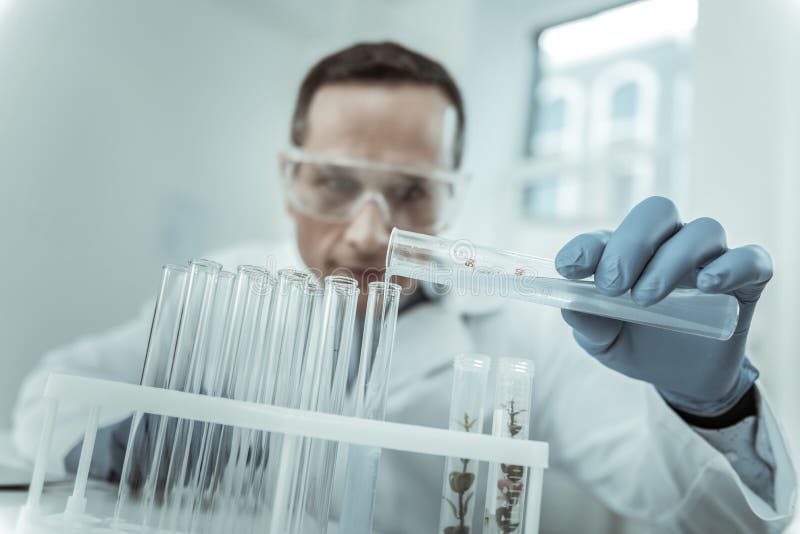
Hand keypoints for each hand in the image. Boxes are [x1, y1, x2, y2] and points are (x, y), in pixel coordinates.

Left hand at [554, 196, 771, 416]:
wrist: (681, 379)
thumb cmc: (636, 345)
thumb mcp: (602, 340)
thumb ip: (586, 321)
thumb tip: (570, 306)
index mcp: (625, 252)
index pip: (605, 234)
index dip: (586, 246)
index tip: (569, 269)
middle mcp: (667, 244)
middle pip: (656, 213)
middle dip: (630, 244)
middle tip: (612, 285)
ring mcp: (708, 257)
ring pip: (701, 231)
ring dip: (670, 260)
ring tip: (646, 299)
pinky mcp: (746, 279)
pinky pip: (749, 258)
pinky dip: (730, 266)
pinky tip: (708, 285)